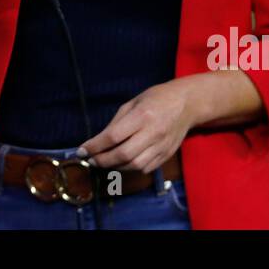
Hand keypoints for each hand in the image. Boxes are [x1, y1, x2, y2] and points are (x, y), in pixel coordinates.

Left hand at [78, 78, 193, 173]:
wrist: (187, 104)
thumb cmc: (156, 99)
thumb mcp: (132, 103)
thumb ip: (116, 123)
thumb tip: (99, 141)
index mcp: (142, 116)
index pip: (113, 136)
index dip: (95, 146)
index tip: (81, 151)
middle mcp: (153, 133)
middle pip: (123, 155)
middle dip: (103, 160)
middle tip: (91, 160)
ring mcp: (162, 146)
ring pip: (135, 166)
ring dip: (115, 167)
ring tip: (104, 163)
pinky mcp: (167, 155)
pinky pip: (146, 168)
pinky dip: (131, 169)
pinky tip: (122, 164)